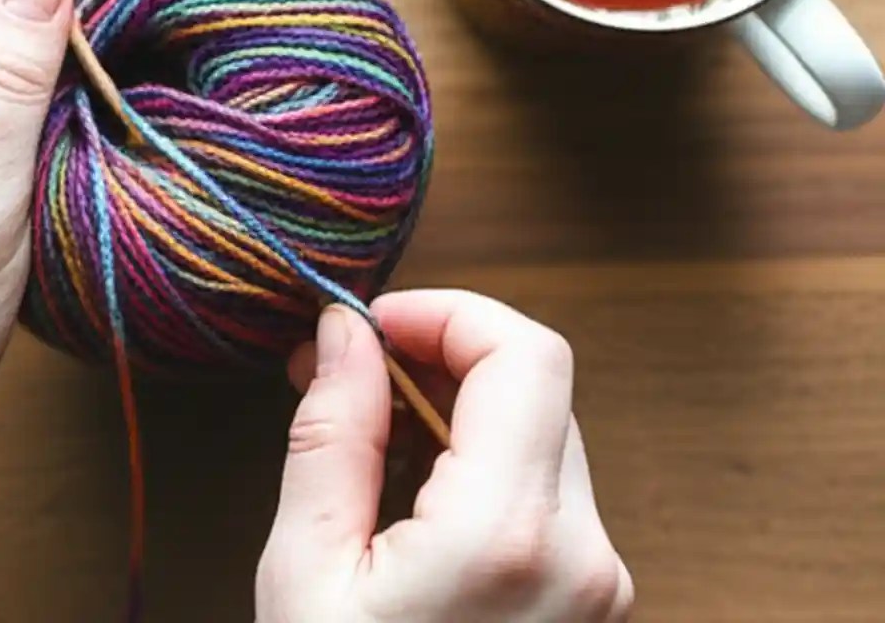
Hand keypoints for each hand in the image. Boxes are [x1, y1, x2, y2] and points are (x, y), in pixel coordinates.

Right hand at [258, 291, 633, 621]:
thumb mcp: (307, 571)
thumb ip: (333, 434)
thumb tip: (342, 334)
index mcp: (507, 537)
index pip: (524, 354)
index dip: (448, 312)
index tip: (372, 322)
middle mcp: (582, 552)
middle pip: (538, 385)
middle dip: (444, 353)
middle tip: (352, 365)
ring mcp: (598, 581)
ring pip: (543, 432)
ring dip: (460, 405)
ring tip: (369, 430)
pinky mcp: (591, 596)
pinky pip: (545, 487)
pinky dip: (481, 459)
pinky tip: (410, 487)